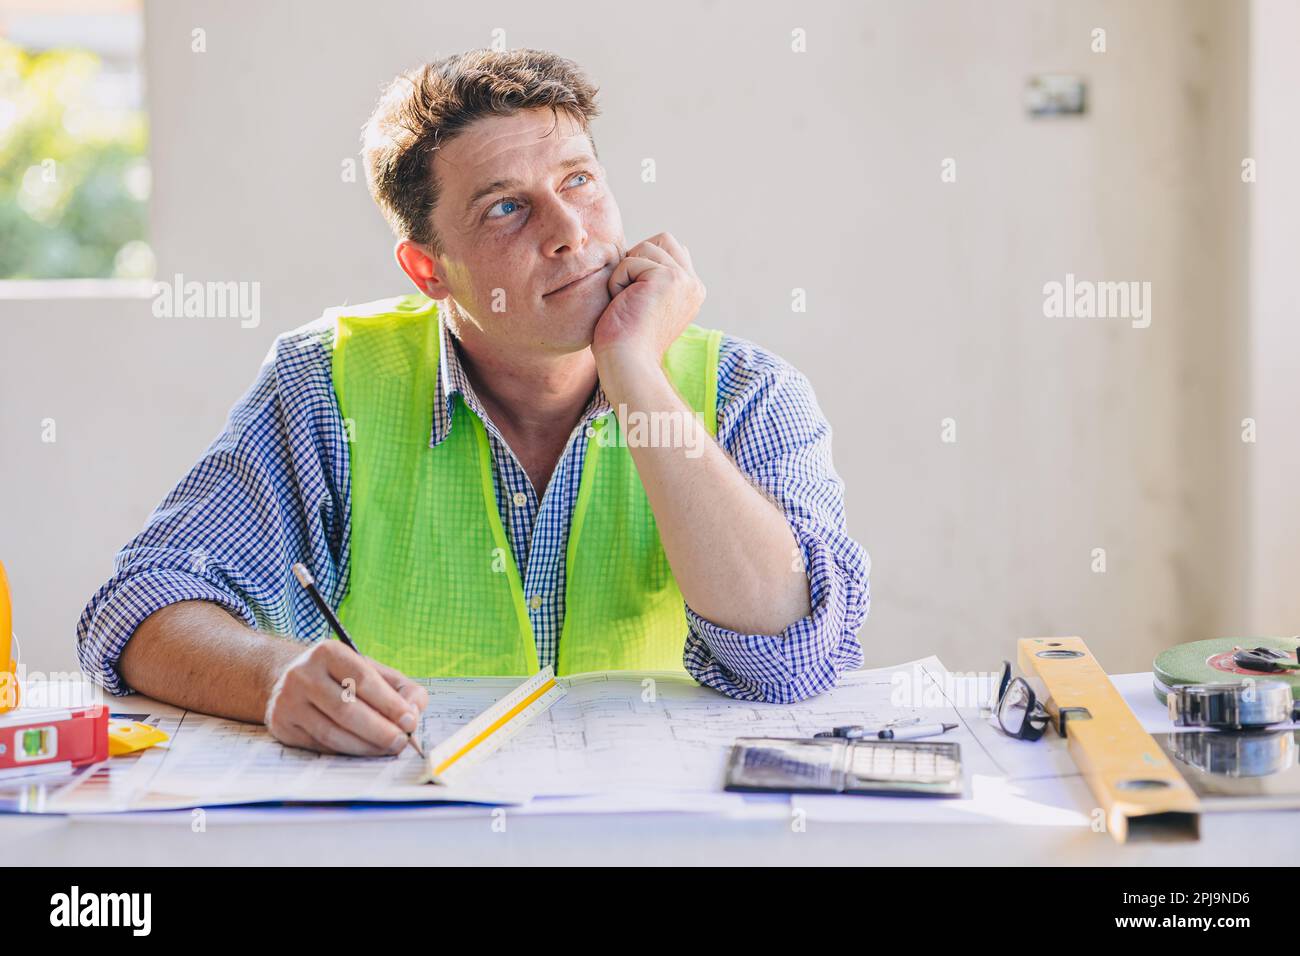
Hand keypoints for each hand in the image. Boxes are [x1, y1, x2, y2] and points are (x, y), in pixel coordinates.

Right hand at [262, 640, 428, 755]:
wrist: (290, 680)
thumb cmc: (342, 678)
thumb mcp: (371, 671)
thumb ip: (400, 688)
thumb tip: (414, 711)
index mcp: (328, 652)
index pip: (362, 679)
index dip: (389, 703)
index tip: (410, 721)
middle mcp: (302, 674)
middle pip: (346, 709)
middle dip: (379, 730)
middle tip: (401, 742)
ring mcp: (287, 701)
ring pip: (332, 732)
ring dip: (365, 746)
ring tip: (387, 749)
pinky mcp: (281, 725)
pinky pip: (320, 745)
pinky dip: (346, 752)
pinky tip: (364, 752)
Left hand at [592, 232, 705, 372]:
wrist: (627, 366)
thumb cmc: (624, 342)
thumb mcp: (645, 303)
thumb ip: (653, 276)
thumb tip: (647, 247)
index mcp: (692, 290)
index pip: (670, 250)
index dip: (644, 264)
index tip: (635, 298)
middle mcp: (693, 284)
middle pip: (661, 239)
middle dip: (636, 260)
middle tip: (630, 296)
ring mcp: (684, 280)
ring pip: (643, 248)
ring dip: (624, 274)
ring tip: (627, 304)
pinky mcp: (669, 278)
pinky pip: (628, 262)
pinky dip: (616, 283)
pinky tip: (624, 308)